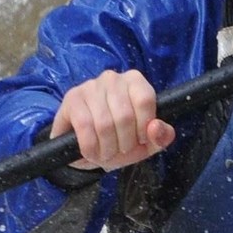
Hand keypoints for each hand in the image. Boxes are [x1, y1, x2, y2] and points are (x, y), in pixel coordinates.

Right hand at [48, 69, 173, 170]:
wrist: (88, 148)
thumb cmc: (121, 139)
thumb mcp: (147, 142)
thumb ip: (161, 136)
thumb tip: (155, 127)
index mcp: (135, 81)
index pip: (145, 100)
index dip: (143, 128)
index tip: (140, 140)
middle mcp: (113, 78)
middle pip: (125, 116)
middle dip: (125, 143)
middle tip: (120, 151)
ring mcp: (90, 86)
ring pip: (104, 123)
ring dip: (107, 148)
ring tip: (106, 153)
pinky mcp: (72, 98)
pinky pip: (84, 126)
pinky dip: (90, 147)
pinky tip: (91, 152)